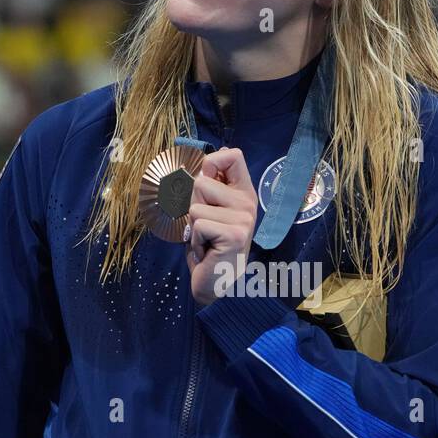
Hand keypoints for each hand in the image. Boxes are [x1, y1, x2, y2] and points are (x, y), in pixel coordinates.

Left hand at [184, 147, 257, 307]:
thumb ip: (204, 188)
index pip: (232, 155)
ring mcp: (243, 218)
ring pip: (196, 205)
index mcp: (243, 192)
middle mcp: (248, 203)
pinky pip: (197, 224)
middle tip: (204, 227)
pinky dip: (194, 240)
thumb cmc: (208, 246)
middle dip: (191, 205)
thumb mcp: (206, 211)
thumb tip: (189, 163)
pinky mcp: (234, 234)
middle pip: (201, 181)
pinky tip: (206, 250)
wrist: (215, 282)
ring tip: (205, 239)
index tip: (204, 180)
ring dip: (192, 225)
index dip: (211, 162)